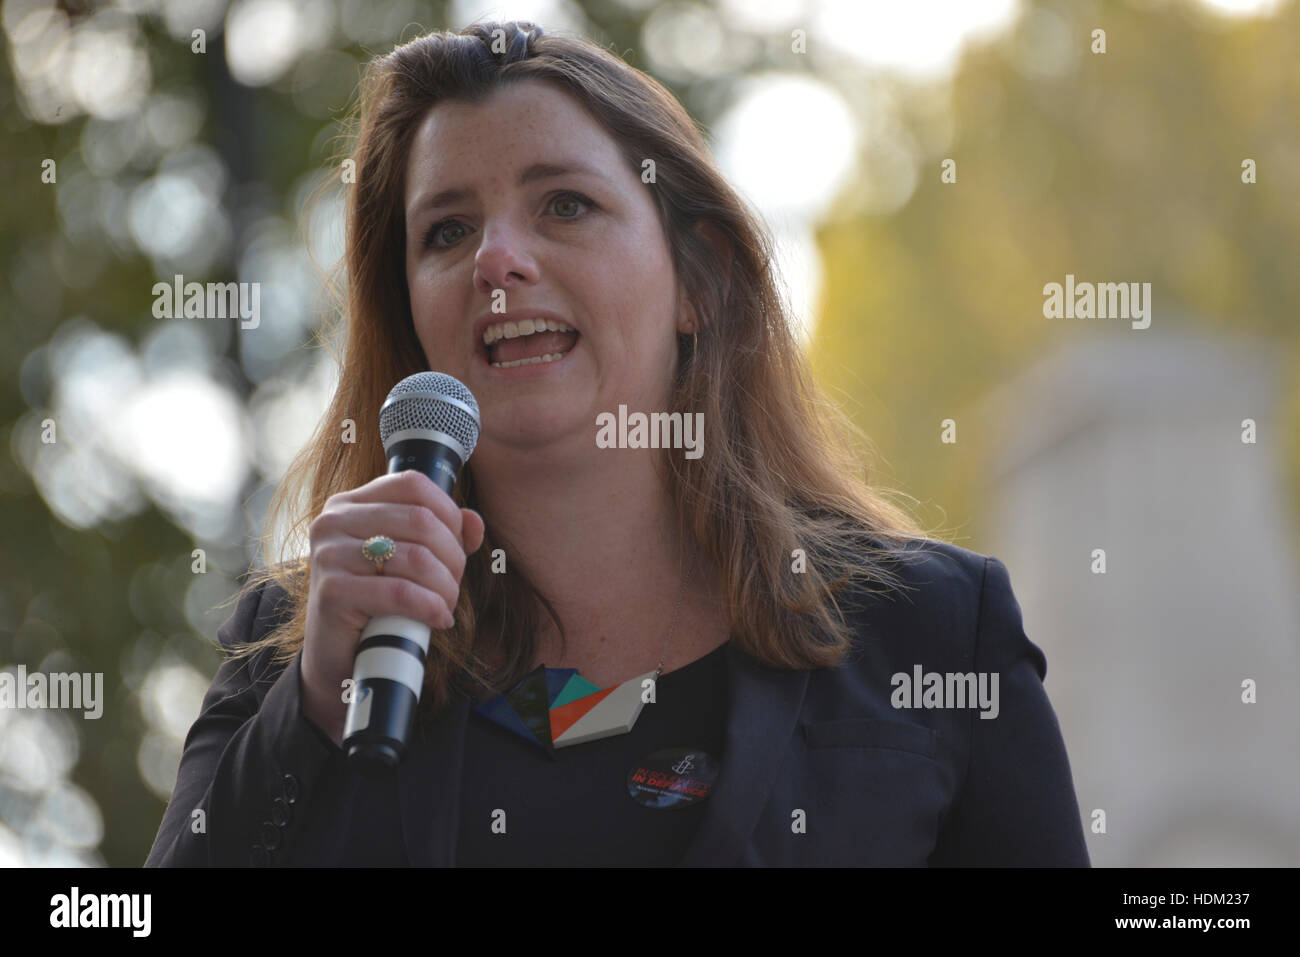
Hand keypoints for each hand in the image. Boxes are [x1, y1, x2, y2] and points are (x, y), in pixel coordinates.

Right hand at [299, 470, 484, 744]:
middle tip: (453, 586)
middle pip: (421, 520)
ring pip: (416, 557)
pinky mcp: (331, 592)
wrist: (338, 657)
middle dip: (452, 557)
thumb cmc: (378, 603)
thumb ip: (444, 535)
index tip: (458, 547)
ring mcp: (328, 554)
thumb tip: (474, 521)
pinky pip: (399, 592)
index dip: (448, 513)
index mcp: (351, 503)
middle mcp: (333, 520)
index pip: (413, 484)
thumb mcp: (413, 563)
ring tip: (446, 606)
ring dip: (445, 586)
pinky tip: (439, 620)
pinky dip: (430, 607)